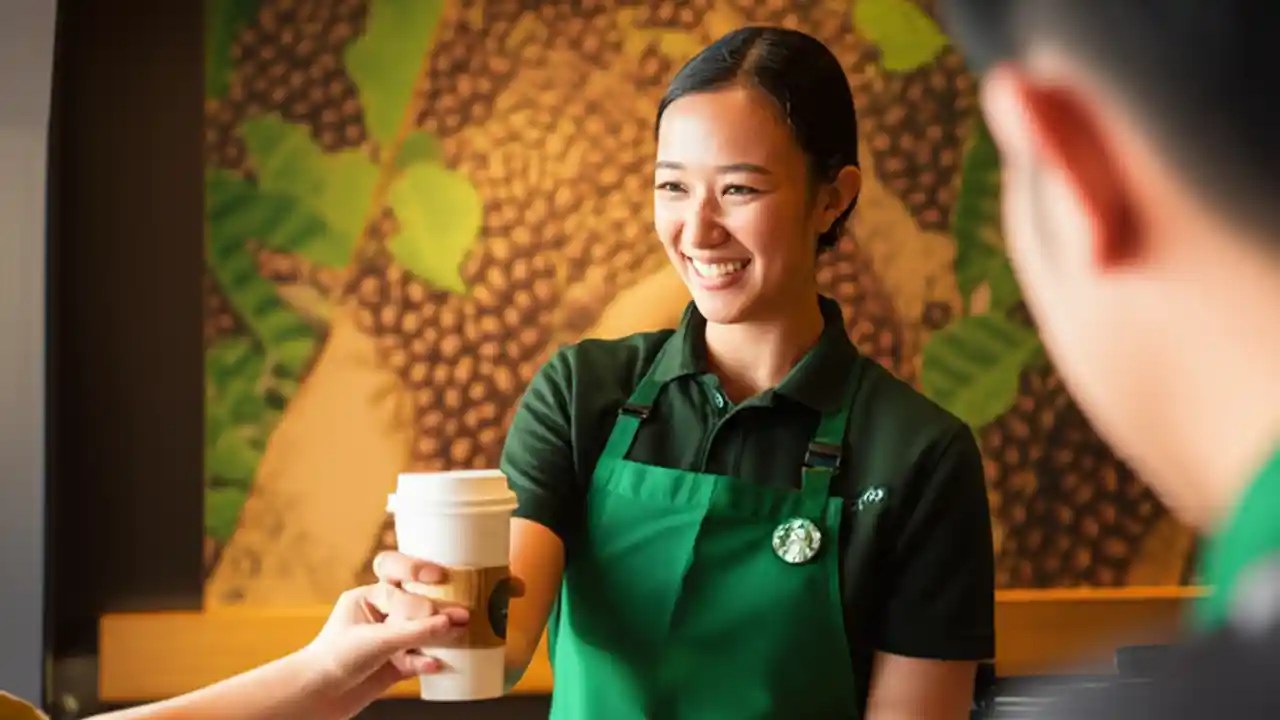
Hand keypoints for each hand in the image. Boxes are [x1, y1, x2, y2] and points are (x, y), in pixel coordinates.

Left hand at [295, 557, 468, 717]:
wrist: (316, 698)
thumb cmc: (332, 660)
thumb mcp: (375, 641)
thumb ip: (413, 631)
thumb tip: (450, 622)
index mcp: (368, 597)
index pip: (400, 583)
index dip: (420, 575)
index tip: (440, 576)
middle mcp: (381, 614)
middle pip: (417, 600)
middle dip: (438, 606)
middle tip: (460, 612)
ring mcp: (390, 639)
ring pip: (423, 630)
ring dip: (440, 633)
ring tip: (460, 632)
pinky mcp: (397, 664)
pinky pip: (420, 658)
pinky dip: (428, 661)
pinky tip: (435, 665)